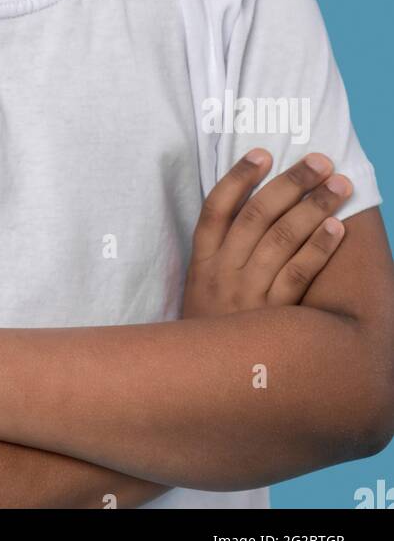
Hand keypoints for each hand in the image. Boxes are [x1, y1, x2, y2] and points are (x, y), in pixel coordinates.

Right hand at [181, 149, 352, 318]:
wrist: (208, 388)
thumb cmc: (214, 332)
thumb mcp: (203, 290)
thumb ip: (223, 254)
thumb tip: (259, 208)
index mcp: (202, 262)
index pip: (216, 208)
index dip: (238, 177)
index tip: (262, 153)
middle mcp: (222, 273)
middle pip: (257, 215)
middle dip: (292, 182)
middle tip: (321, 161)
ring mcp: (248, 295)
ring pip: (281, 238)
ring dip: (313, 207)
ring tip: (338, 186)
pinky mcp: (273, 318)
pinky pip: (298, 275)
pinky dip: (318, 249)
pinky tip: (336, 228)